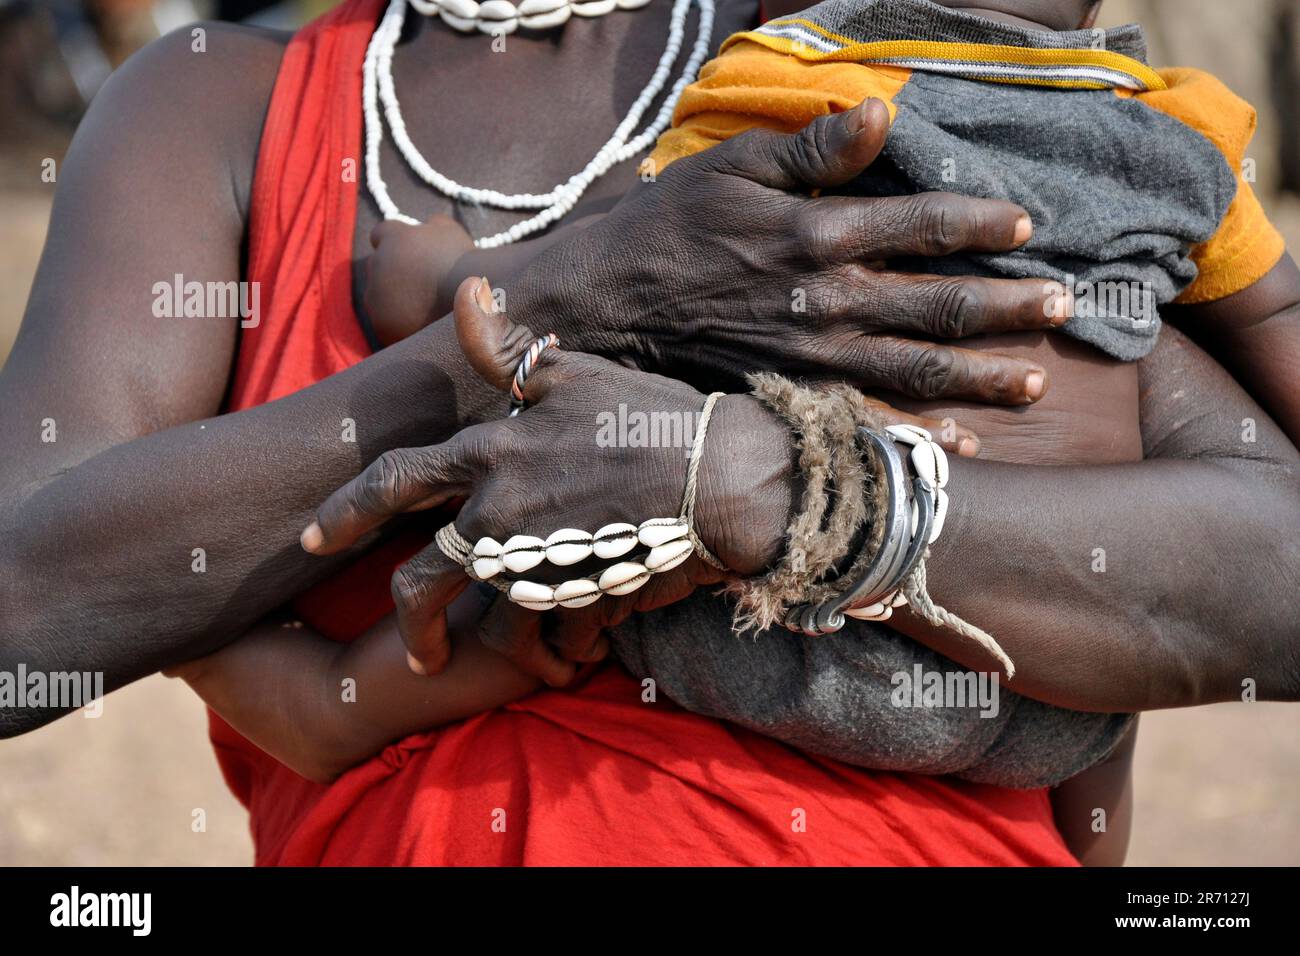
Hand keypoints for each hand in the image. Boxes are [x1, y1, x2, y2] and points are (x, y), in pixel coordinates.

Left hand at [302, 277, 799, 681]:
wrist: (719, 479)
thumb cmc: (648, 415)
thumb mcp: (573, 371)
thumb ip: (504, 347)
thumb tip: (467, 293)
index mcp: (489, 453)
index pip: (394, 481)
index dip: (346, 507)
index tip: (314, 532)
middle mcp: (499, 513)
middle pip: (419, 574)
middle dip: (400, 612)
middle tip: (407, 642)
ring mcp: (533, 563)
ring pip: (473, 614)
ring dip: (455, 637)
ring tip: (453, 649)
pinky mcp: (572, 600)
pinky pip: (533, 627)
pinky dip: (535, 635)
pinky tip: (547, 638)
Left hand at [364, 215, 473, 345]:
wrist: (471, 304)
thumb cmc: (463, 263)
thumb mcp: (451, 232)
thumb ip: (433, 224)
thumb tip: (429, 224)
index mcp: (392, 238)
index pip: (381, 234)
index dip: (395, 242)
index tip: (408, 252)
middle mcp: (377, 265)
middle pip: (378, 266)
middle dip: (394, 272)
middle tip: (420, 282)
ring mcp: (376, 297)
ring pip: (378, 296)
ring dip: (394, 298)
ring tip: (423, 306)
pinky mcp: (382, 326)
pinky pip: (386, 323)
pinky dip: (398, 323)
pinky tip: (419, 324)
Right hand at [510, 98, 1066, 408]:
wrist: (609, 304)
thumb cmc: (669, 225)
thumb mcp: (734, 167)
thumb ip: (814, 148)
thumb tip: (884, 112)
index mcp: (818, 233)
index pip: (924, 224)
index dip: (981, 220)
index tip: (1027, 223)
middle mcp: (827, 300)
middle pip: (938, 305)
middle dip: (1008, 306)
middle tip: (1064, 306)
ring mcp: (812, 357)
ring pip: (916, 368)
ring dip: (981, 376)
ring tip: (1034, 382)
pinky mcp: (791, 394)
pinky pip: (867, 419)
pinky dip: (916, 433)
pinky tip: (962, 444)